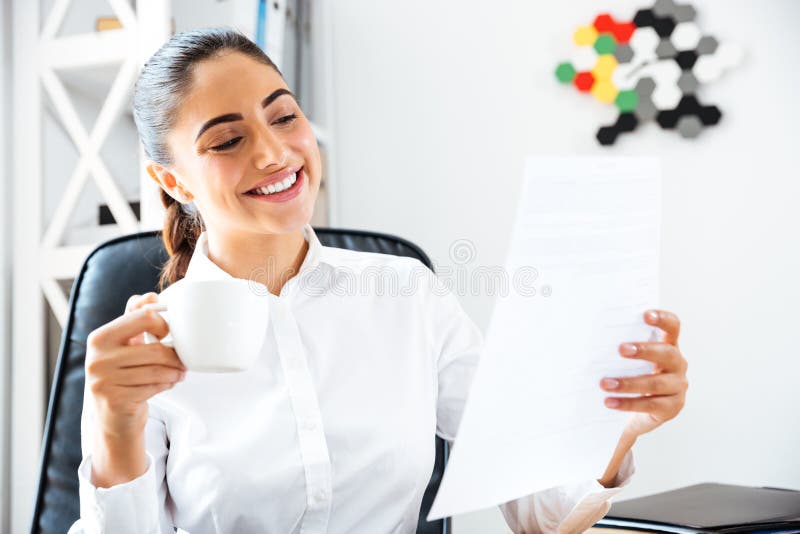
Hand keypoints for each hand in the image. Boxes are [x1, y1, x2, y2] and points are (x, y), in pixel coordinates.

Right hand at [85, 292, 186, 440]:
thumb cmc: (121, 374)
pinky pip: (154, 387)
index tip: (169, 334)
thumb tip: (150, 296)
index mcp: (100, 337)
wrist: (111, 416)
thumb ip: (135, 317)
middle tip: (183, 359)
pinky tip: (168, 383)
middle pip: (156, 349)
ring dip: (175, 372)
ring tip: (179, 372)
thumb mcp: (124, 343)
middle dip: (176, 355)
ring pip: (158, 370)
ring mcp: (104, 381)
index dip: (164, 324)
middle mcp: (98, 358)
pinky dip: (167, 384)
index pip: (144, 317)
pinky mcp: (115, 401)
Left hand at [599, 309, 687, 437]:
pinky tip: (610, 402)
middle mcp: (677, 363)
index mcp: (667, 345)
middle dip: (644, 350)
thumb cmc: (628, 377)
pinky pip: (650, 405)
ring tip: (604, 383)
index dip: (662, 319)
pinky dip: (628, 404)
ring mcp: (677, 386)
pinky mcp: (672, 407)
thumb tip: (582, 337)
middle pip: (667, 353)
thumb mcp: (625, 361)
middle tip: (621, 349)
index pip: (672, 327)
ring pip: (656, 383)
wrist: (636, 413)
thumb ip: (616, 349)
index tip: (645, 315)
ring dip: (628, 383)